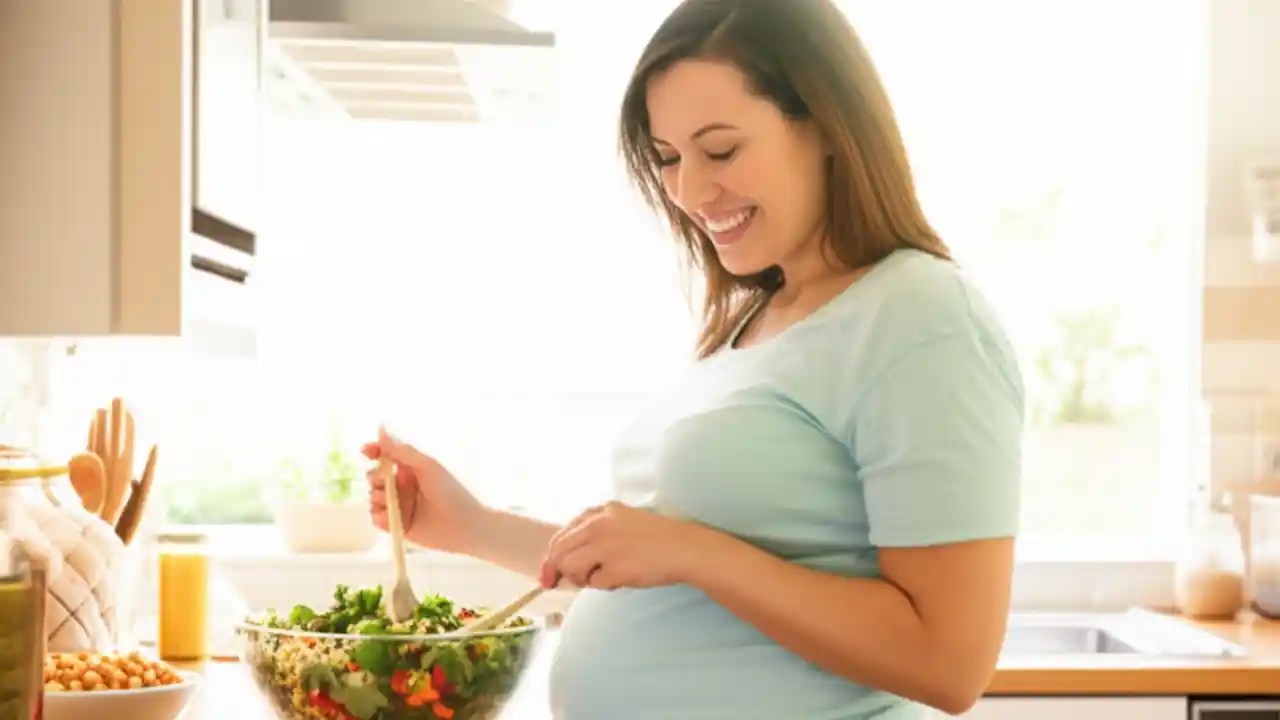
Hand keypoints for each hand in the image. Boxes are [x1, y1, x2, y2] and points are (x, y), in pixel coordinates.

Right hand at [362, 427, 484, 554]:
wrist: (462, 526)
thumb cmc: (449, 492)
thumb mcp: (426, 466)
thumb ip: (401, 450)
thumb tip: (381, 429)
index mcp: (410, 468)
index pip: (385, 456)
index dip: (374, 451)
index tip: (366, 451)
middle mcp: (402, 486)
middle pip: (375, 478)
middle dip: (375, 479)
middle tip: (385, 484)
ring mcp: (399, 505)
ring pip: (373, 498)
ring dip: (377, 498)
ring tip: (389, 502)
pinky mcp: (397, 525)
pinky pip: (377, 518)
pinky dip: (379, 517)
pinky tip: (389, 518)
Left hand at [538, 501, 719, 590]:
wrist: (685, 548)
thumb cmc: (655, 540)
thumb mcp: (622, 523)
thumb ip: (595, 533)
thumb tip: (562, 561)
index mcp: (601, 512)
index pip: (563, 534)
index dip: (552, 556)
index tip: (547, 574)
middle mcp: (598, 524)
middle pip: (559, 551)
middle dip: (557, 570)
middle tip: (555, 584)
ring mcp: (605, 545)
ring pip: (569, 567)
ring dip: (581, 578)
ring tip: (605, 576)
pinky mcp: (614, 566)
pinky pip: (593, 584)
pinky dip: (604, 585)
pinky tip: (622, 578)